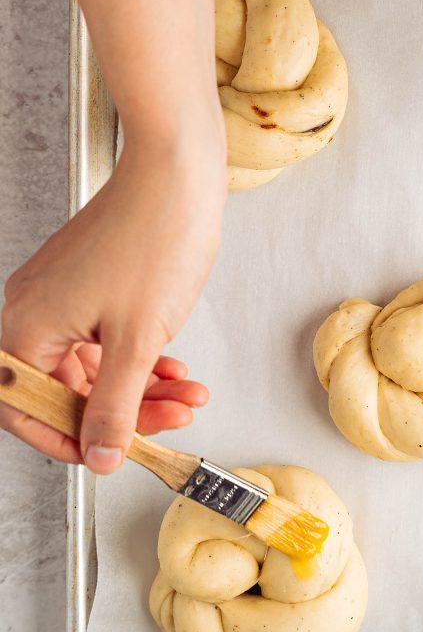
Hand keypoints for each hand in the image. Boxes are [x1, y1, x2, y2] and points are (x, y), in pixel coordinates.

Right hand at [0, 138, 220, 470]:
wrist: (178, 175)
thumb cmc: (154, 239)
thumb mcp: (138, 339)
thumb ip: (117, 405)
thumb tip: (102, 455)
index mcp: (24, 330)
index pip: (30, 409)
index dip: (71, 440)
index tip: (111, 456)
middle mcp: (30, 313)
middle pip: (68, 389)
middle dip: (125, 410)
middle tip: (172, 422)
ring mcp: (59, 297)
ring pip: (94, 365)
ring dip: (142, 386)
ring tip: (189, 396)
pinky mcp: (87, 283)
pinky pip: (105, 338)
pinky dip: (139, 357)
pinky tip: (175, 369)